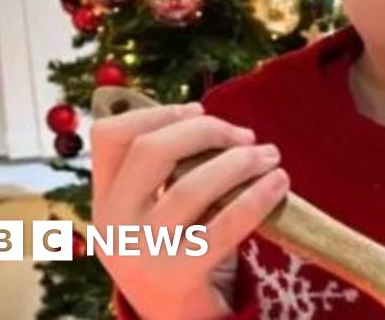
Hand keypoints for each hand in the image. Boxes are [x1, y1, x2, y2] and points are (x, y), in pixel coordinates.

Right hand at [90, 101, 289, 319]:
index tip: (198, 109)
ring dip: (239, 162)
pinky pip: (224, 224)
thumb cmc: (176, 257)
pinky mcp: (178, 275)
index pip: (109, 137)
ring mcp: (142, 251)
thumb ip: (164, 174)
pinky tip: (278, 185)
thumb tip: (206, 120)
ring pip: (190, 185)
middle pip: (151, 151)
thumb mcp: (153, 216)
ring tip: (271, 158)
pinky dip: (257, 197)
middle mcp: (114, 224)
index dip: (155, 112)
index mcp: (105, 201)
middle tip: (248, 136)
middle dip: (206, 131)